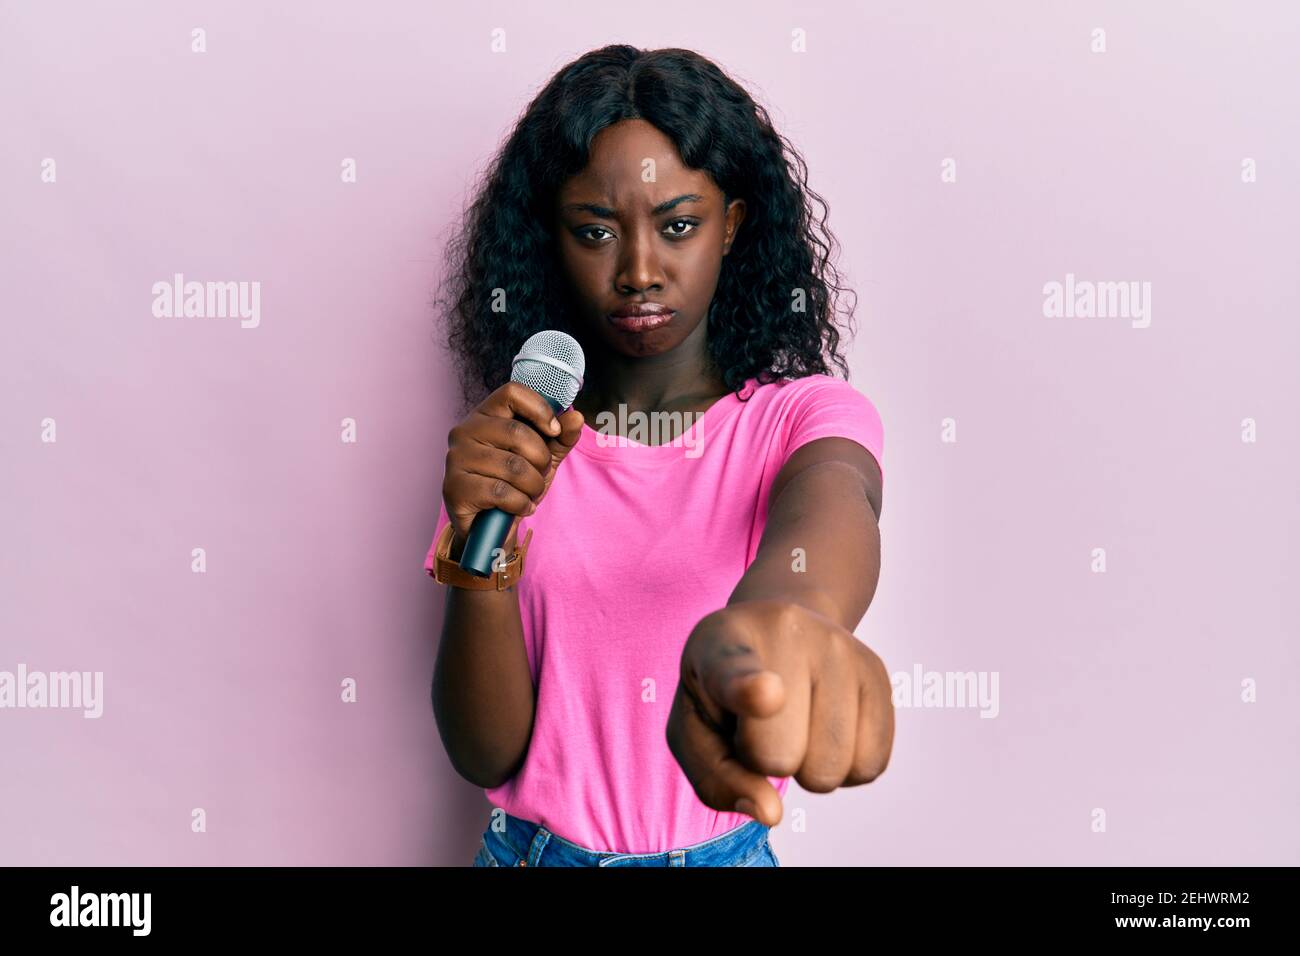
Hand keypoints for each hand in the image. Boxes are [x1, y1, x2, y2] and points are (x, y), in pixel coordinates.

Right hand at [442, 381, 584, 552]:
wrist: (490, 527)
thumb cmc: (514, 484)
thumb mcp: (543, 457)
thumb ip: (560, 436)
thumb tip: (576, 417)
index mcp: (485, 415)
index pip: (512, 392)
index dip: (540, 409)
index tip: (553, 431)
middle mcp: (464, 431)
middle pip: (517, 433)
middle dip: (540, 460)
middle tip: (539, 475)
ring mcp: (456, 459)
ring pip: (512, 467)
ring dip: (533, 487)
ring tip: (529, 495)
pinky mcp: (454, 488)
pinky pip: (501, 492)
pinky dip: (520, 504)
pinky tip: (519, 507)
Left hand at [666, 599, 893, 826]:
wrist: (773, 631)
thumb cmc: (723, 695)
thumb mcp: (695, 733)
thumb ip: (718, 779)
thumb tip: (772, 813)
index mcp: (720, 645)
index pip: (735, 674)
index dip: (750, 690)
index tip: (766, 695)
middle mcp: (784, 632)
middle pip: (782, 756)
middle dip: (767, 761)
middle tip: (760, 724)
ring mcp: (837, 646)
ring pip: (832, 767)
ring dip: (809, 766)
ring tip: (793, 722)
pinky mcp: (876, 671)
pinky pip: (871, 764)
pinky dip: (846, 768)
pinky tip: (825, 729)